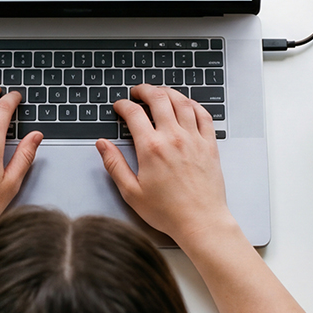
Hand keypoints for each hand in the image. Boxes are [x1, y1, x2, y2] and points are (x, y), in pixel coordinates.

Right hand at [96, 84, 236, 245]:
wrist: (200, 221)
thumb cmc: (168, 211)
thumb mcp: (131, 192)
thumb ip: (114, 164)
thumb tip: (102, 145)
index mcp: (151, 148)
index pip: (134, 113)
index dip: (123, 105)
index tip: (120, 106)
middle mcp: (173, 138)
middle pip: (159, 99)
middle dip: (145, 90)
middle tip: (138, 91)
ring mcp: (194, 139)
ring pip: (182, 101)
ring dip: (168, 92)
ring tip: (159, 92)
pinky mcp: (209, 144)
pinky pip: (203, 114)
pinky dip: (193, 104)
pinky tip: (186, 104)